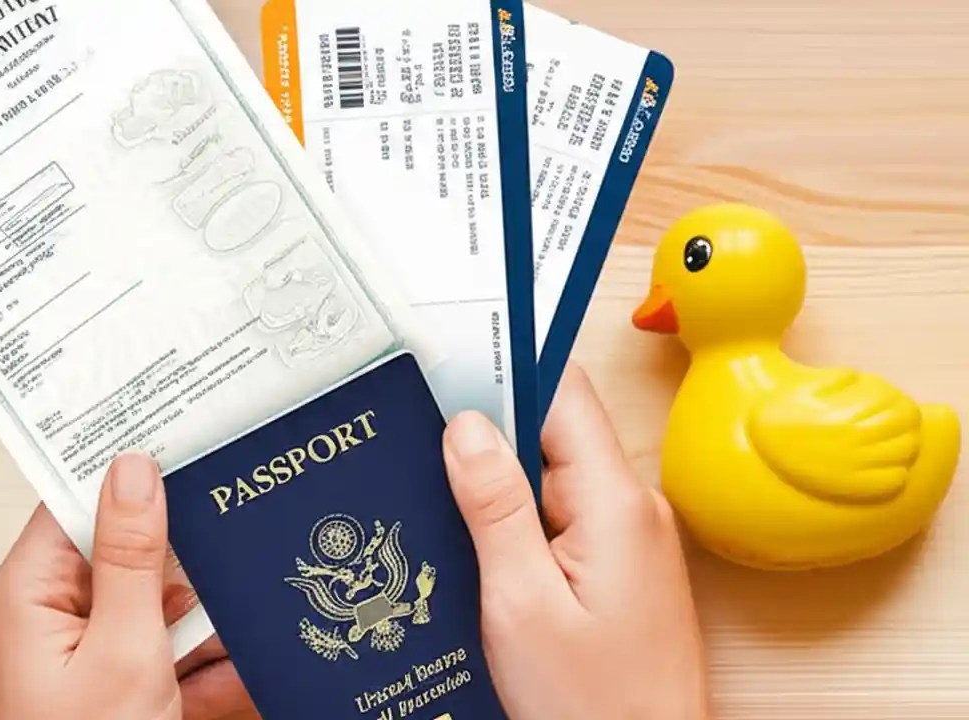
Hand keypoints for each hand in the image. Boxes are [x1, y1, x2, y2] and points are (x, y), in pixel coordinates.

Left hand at [0, 454, 253, 719]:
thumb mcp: (124, 653)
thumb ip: (133, 557)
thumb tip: (134, 470)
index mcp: (27, 593)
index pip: (75, 501)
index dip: (131, 476)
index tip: (184, 445)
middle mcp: (46, 616)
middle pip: (125, 553)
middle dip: (184, 566)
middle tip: (233, 552)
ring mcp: (79, 655)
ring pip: (154, 607)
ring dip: (199, 623)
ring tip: (234, 632)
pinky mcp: (106, 687)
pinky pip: (158, 653)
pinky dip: (195, 666)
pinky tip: (231, 674)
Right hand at [443, 367, 709, 719]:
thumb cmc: (592, 707)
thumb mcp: (521, 604)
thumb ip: (494, 506)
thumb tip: (466, 425)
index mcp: (615, 504)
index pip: (562, 394)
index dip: (503, 368)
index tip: (446, 363)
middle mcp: (631, 509)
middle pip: (553, 431)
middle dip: (486, 431)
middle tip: (419, 442)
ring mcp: (627, 538)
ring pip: (550, 475)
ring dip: (496, 482)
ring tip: (438, 500)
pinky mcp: (617, 567)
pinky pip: (559, 516)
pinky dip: (515, 520)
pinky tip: (475, 546)